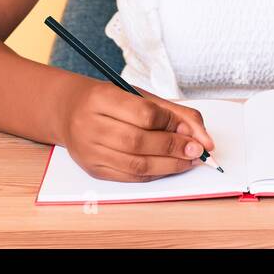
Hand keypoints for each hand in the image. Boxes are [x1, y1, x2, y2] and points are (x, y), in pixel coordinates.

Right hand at [59, 78, 215, 182]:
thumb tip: (204, 138)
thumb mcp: (138, 95)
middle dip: (174, 147)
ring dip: (169, 165)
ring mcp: (89, 150)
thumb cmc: (110, 101)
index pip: (143, 113)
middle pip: (139, 141)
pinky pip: (130, 177)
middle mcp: (90, 125)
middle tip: (197, 150)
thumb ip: (173, 112)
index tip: (190, 129)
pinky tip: (169, 167)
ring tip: (188, 160)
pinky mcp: (93, 169)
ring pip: (136, 164)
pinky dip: (154, 174)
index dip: (171, 123)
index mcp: (101, 98)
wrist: (70, 111)